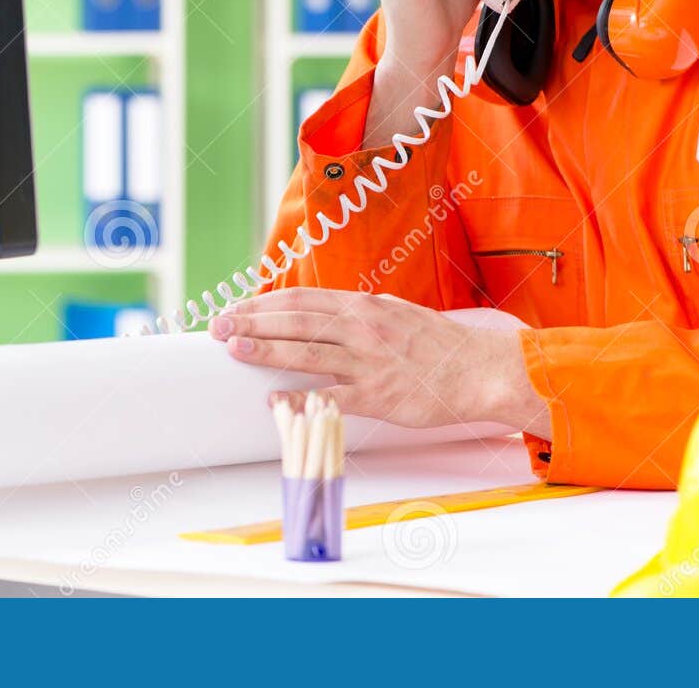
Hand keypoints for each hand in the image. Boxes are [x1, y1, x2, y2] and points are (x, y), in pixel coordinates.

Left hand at [209, 288, 550, 436]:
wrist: (481, 369)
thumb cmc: (438, 344)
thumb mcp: (395, 313)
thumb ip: (357, 313)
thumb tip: (321, 314)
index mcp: (363, 305)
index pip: (301, 298)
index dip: (263, 302)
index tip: (235, 307)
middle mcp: (362, 327)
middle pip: (296, 320)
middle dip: (252, 321)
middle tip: (217, 325)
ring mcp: (369, 361)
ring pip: (307, 351)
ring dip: (266, 350)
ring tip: (233, 348)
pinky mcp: (379, 395)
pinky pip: (332, 396)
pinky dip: (300, 397)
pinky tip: (273, 400)